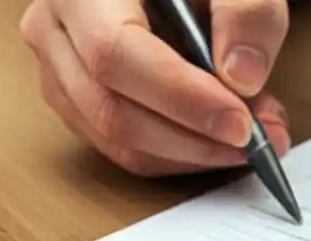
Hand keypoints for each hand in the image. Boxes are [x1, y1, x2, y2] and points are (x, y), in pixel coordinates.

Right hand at [19, 0, 289, 176]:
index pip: (114, 53)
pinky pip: (123, 150)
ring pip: (115, 140)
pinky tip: (220, 139)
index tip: (240, 123)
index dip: (180, 97)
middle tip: (256, 141)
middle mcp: (54, 28)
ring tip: (250, 138)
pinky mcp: (76, 104)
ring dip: (191, 154)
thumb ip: (247, 14)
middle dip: (192, 139)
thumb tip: (242, 79)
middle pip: (110, 108)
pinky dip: (178, 156)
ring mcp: (57, 71)